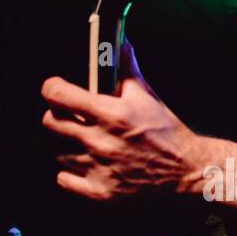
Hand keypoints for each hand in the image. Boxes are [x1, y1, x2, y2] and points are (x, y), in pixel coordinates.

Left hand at [41, 40, 207, 202]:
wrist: (187, 172)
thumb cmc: (167, 133)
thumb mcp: (147, 96)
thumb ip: (127, 68)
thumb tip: (120, 43)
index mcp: (112, 114)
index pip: (58, 95)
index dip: (52, 89)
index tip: (54, 90)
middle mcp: (101, 142)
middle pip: (50, 124)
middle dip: (56, 116)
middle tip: (68, 118)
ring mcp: (99, 169)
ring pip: (56, 152)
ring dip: (66, 145)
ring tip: (82, 143)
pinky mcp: (100, 192)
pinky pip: (63, 179)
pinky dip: (69, 173)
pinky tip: (84, 165)